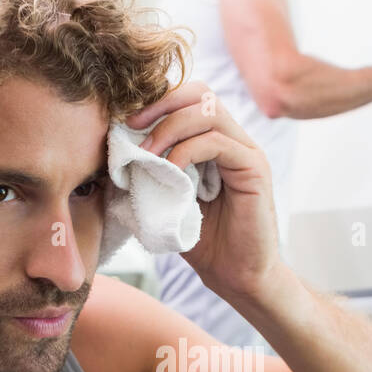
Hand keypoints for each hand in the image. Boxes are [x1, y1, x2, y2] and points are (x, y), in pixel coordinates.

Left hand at [123, 81, 281, 300]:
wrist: (237, 278)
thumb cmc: (205, 244)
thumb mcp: (168, 201)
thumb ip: (152, 173)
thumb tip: (116, 152)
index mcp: (216, 144)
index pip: (189, 100)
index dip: (157, 103)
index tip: (126, 124)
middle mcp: (235, 141)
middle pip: (200, 93)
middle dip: (161, 104)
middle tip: (131, 127)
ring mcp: (247, 153)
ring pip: (208, 111)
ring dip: (169, 128)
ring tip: (147, 154)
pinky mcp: (255, 169)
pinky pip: (217, 142)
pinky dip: (186, 151)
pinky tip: (169, 172)